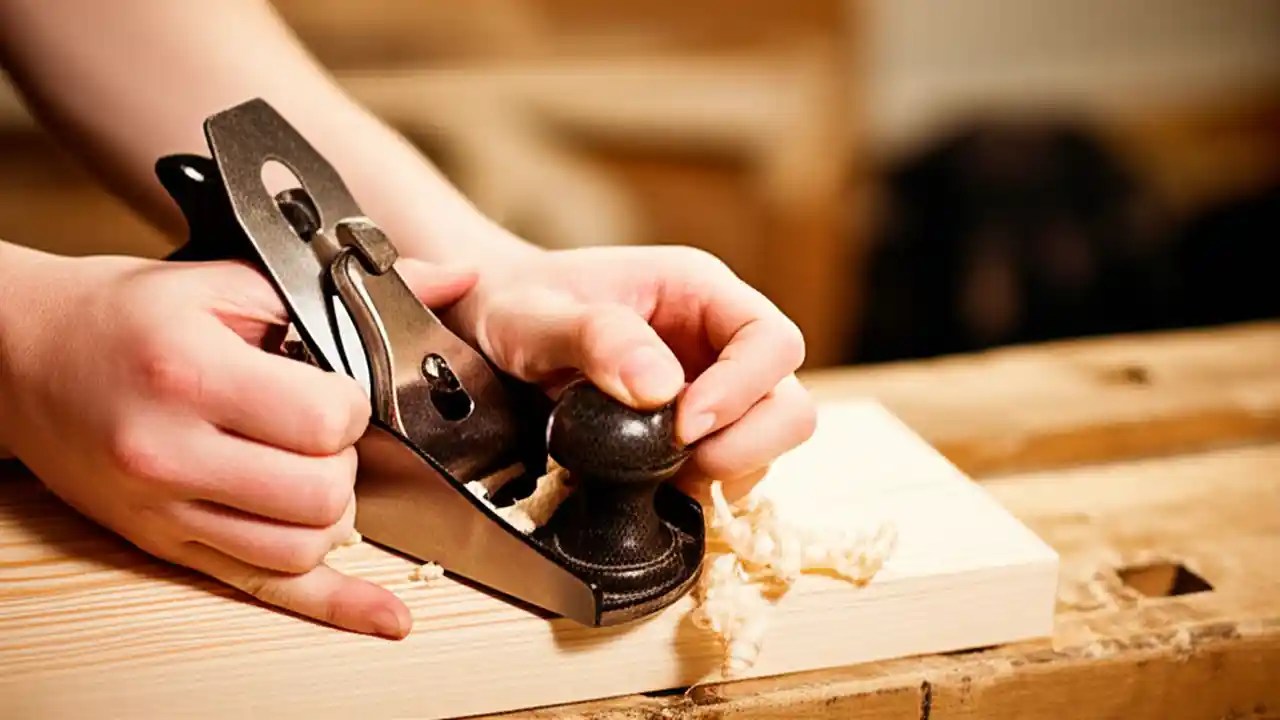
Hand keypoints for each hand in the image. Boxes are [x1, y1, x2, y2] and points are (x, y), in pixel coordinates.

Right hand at [0, 251, 474, 637]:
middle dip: (344, 460)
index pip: (325, 422)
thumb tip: (450, 279)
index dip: (350, 407)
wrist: (24, 355)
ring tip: (305, 470)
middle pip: (323, 494)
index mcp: (192, 374)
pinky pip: (264, 587)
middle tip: (318, 429)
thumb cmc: (126, 314)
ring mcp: (167, 509)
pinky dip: (336, 605)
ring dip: (332, 511)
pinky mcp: (167, 543)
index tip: (333, 388)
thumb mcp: (230, 282)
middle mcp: (172, 452)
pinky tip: (386, 614)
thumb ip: (341, 291)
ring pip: (306, 547)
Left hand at [444, 245, 816, 499]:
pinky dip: (700, 489)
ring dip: (724, 471)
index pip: (772, 340)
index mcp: (699, 292)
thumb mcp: (537, 316)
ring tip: (656, 472)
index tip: (685, 424)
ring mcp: (710, 389)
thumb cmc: (513, 303)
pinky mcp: (690, 435)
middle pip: (789, 401)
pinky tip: (648, 482)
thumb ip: (596, 338)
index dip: (743, 389)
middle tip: (685, 461)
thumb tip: (660, 387)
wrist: (489, 325)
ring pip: (766, 443)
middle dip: (749, 442)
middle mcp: (717, 341)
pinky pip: (727, 472)